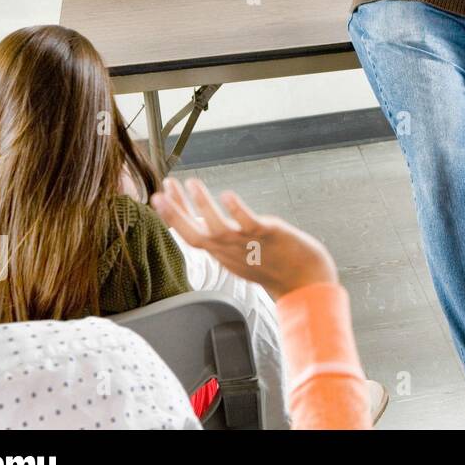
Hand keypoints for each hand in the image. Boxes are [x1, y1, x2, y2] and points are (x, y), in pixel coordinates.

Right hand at [152, 177, 337, 300]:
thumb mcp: (240, 254)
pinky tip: (227, 195)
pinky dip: (237, 211)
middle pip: (195, 235)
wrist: (305, 282)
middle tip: (160, 191)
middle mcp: (231, 251)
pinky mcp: (269, 236)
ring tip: (192, 183)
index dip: (173, 215)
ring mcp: (249, 244)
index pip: (191, 233)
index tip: (159, 195)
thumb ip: (222, 240)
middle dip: (175, 213)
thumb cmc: (275, 265)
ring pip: (218, 228)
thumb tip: (206, 222)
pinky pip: (250, 224)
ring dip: (203, 206)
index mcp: (222, 254)